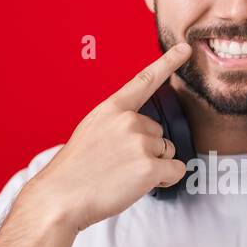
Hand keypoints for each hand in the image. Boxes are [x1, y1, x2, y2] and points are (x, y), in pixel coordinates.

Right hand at [28, 44, 192, 231]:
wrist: (60, 197)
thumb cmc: (73, 171)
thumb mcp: (91, 132)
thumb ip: (116, 124)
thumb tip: (141, 134)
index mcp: (112, 108)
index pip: (145, 80)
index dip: (168, 62)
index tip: (186, 48)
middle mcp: (129, 120)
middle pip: (159, 133)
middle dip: (147, 150)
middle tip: (119, 166)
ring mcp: (140, 142)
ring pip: (167, 152)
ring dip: (154, 167)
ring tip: (123, 176)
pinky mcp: (149, 166)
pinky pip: (176, 171)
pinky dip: (165, 180)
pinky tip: (139, 184)